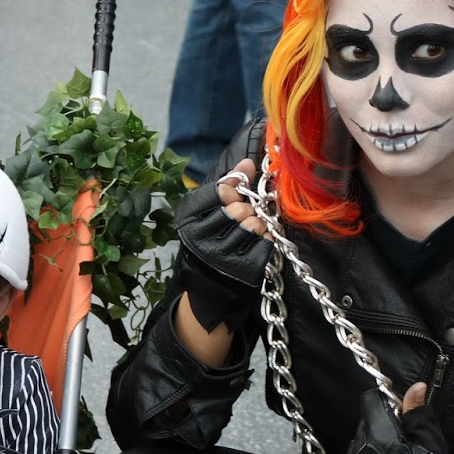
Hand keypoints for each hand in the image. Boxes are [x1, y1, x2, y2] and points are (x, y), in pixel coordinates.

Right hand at [171, 158, 274, 334]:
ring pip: (255, 223)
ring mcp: (221, 257)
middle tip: (242, 220)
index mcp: (187, 221)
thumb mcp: (209, 215)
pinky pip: (266, 242)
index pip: (220, 190)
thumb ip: (228, 186)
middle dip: (246, 211)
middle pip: (239, 207)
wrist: (210, 290)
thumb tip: (248, 162)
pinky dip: (266, 240)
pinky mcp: (242, 271)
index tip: (233, 199)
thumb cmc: (211, 244)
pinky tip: (256, 246)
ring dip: (258, 226)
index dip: (233, 192)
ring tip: (249, 234)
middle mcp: (200, 239)